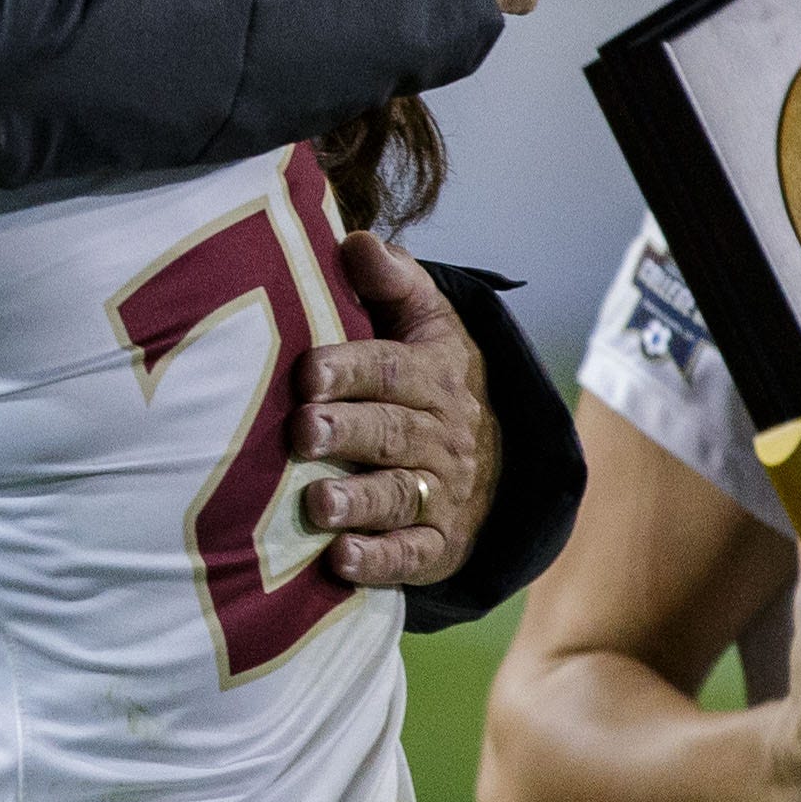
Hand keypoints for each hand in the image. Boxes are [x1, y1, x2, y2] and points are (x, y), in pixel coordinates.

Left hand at [291, 233, 494, 587]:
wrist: (498, 461)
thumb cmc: (433, 380)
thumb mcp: (428, 322)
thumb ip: (393, 281)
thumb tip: (354, 240)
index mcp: (436, 375)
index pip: (393, 370)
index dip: (350, 371)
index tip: (307, 374)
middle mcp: (442, 436)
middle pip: (392, 432)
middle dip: (347, 432)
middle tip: (302, 432)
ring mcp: (442, 493)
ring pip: (400, 496)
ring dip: (358, 501)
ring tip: (317, 504)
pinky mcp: (437, 546)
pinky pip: (411, 557)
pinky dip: (377, 561)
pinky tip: (340, 561)